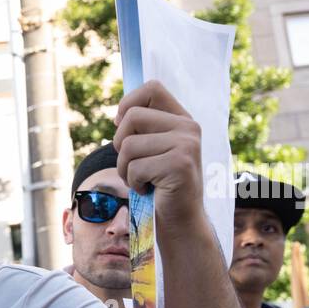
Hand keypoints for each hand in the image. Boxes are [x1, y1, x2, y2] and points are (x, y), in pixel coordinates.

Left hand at [113, 80, 201, 222]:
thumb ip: (143, 128)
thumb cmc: (160, 184)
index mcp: (182, 118)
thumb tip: (120, 115)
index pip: (152, 88)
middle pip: (132, 117)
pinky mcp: (179, 165)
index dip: (128, 104)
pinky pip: (134, 168)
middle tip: (133, 164)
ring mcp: (186, 145)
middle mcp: (188, 127)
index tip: (121, 126)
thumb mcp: (153, 149)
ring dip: (125, 169)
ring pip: (128, 146)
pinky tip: (149, 189)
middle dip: (120, 145)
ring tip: (142, 180)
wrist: (180, 219)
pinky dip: (134, 183)